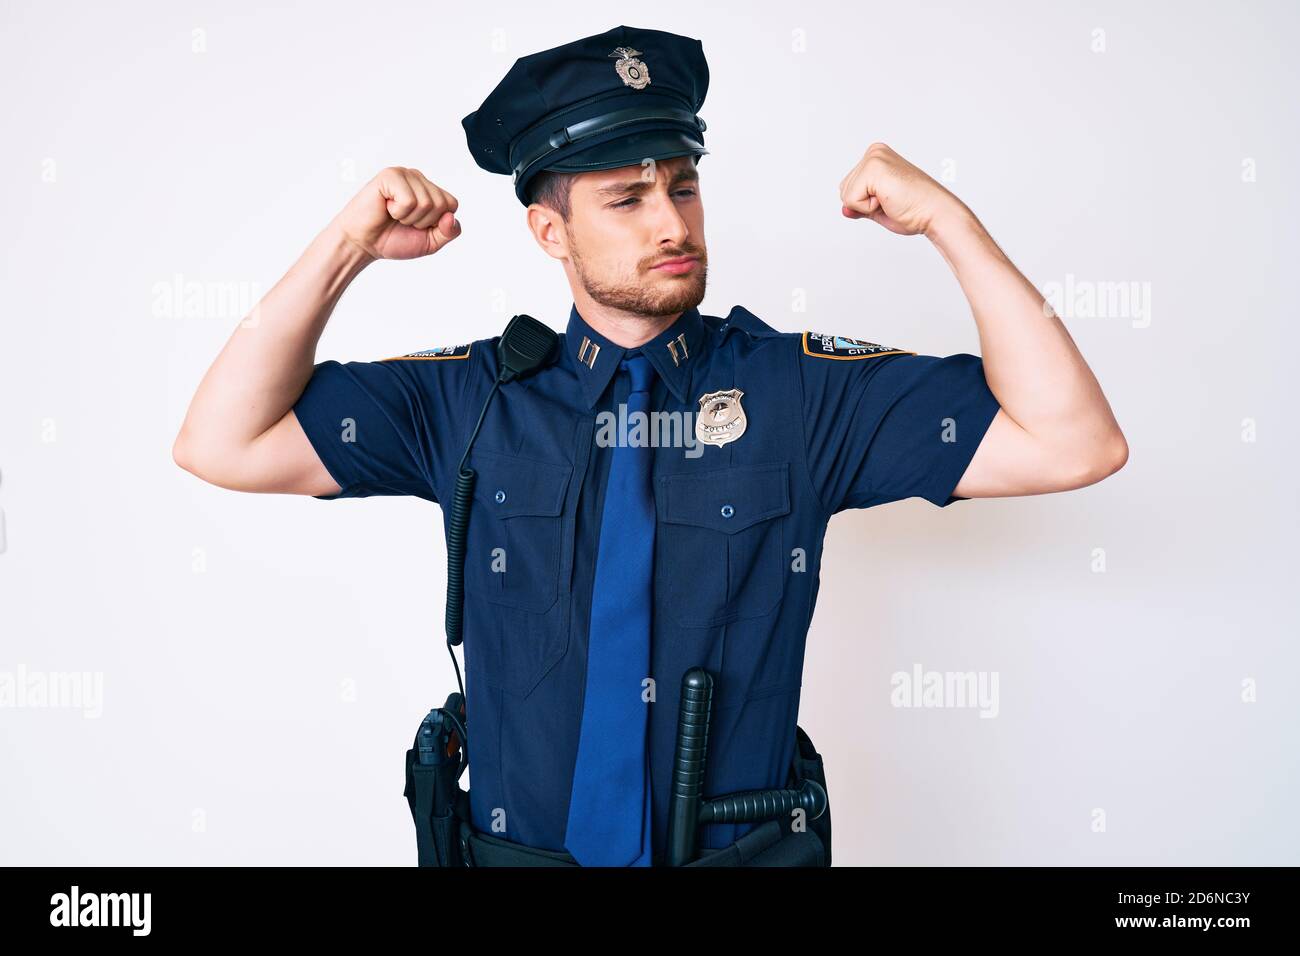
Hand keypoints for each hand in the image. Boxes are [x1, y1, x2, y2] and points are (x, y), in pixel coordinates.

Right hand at [332, 166, 460, 260]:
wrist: (364, 244)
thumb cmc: (393, 239)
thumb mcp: (430, 242)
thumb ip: (448, 232)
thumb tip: (450, 217)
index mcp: (430, 190)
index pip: (452, 204)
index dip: (437, 223)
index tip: (417, 225)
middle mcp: (419, 179)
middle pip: (441, 204)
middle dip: (423, 222)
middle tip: (402, 220)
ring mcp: (405, 174)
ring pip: (426, 203)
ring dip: (409, 218)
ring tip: (393, 214)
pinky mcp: (390, 175)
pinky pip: (408, 200)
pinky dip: (398, 212)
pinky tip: (386, 208)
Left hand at [838, 143, 964, 236]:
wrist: (935, 212)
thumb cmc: (914, 210)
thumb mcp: (877, 208)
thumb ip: (859, 205)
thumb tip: (843, 209)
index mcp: (875, 157)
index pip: (848, 188)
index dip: (865, 204)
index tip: (890, 199)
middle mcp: (874, 152)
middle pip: (844, 190)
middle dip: (864, 204)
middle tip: (892, 200)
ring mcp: (874, 157)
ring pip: (846, 195)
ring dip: (867, 206)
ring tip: (891, 199)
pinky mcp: (874, 168)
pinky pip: (851, 200)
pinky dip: (868, 208)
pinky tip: (889, 200)